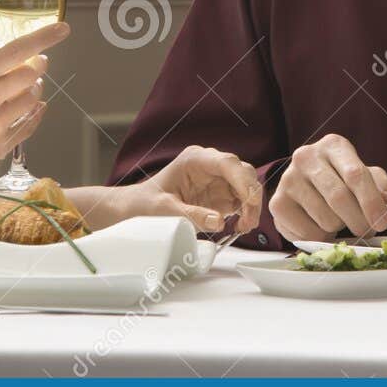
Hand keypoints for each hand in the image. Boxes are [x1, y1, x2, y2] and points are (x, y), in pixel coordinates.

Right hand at [0, 22, 70, 199]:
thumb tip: (24, 62)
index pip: (13, 52)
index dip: (42, 38)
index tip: (62, 28)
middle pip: (29, 74)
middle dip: (38, 66)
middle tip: (39, 63)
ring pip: (33, 98)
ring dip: (36, 90)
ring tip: (29, 87)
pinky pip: (30, 124)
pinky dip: (35, 113)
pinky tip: (33, 108)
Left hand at [130, 145, 263, 231]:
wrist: (136, 209)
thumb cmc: (145, 204)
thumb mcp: (164, 210)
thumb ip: (192, 215)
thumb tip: (220, 221)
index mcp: (195, 159)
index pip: (227, 163)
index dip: (242, 180)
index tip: (249, 201)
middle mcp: (210, 165)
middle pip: (242, 173)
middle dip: (250, 196)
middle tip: (247, 222)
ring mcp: (217, 179)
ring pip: (246, 186)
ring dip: (251, 206)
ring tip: (243, 227)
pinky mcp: (220, 193)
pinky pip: (241, 199)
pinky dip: (245, 212)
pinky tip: (240, 226)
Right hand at [269, 133, 386, 241]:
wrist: (307, 185)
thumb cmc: (342, 180)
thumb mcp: (366, 176)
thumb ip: (381, 188)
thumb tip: (386, 203)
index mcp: (333, 146)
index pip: (355, 174)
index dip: (371, 202)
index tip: (383, 222)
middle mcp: (307, 157)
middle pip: (339, 198)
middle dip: (359, 221)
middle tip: (367, 231)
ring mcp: (288, 179)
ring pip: (325, 219)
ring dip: (340, 228)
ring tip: (339, 221)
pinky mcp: (277, 203)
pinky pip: (308, 233)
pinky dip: (322, 238)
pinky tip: (321, 226)